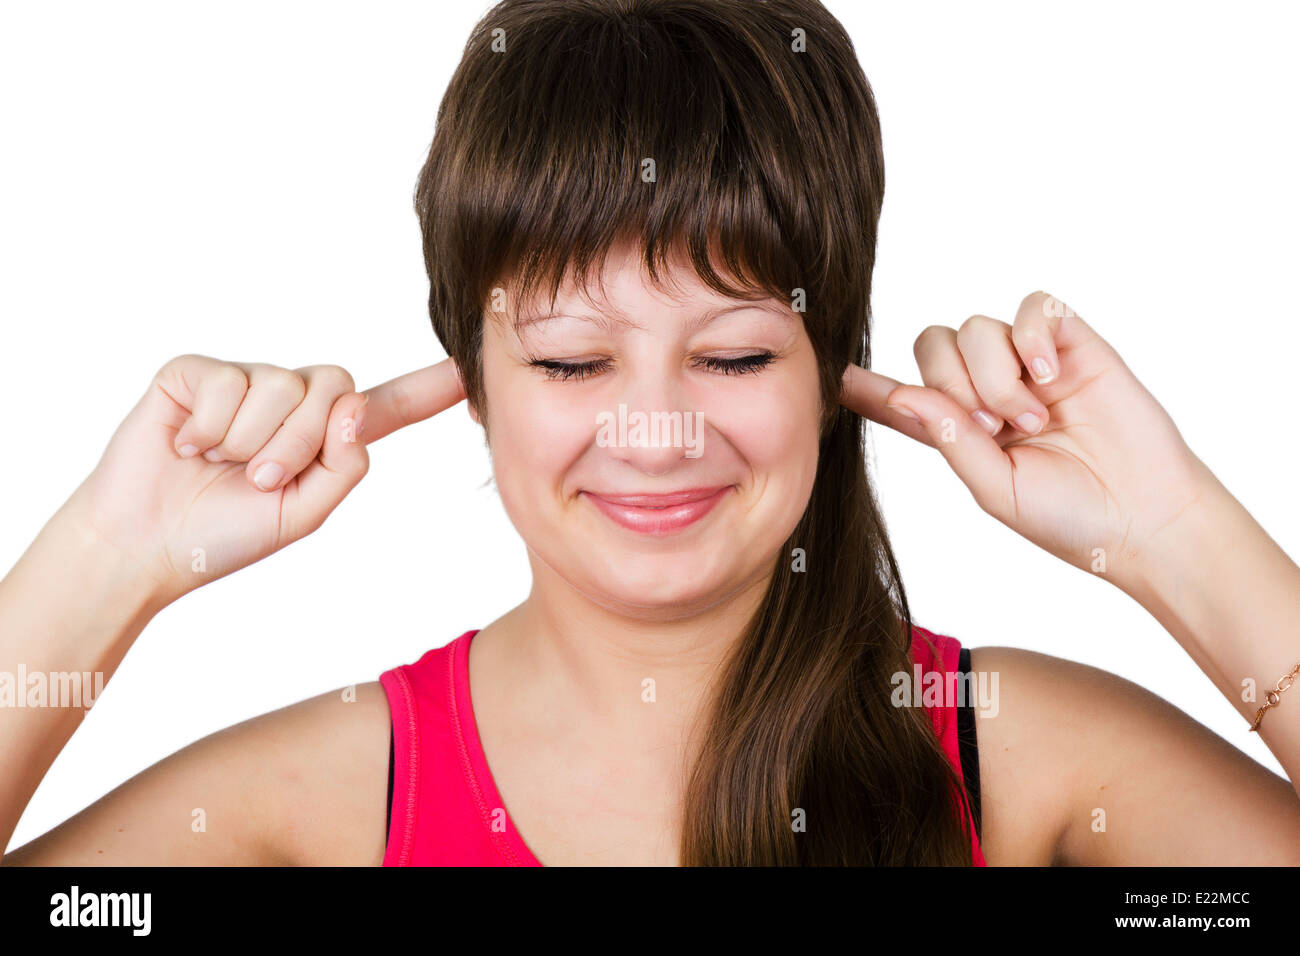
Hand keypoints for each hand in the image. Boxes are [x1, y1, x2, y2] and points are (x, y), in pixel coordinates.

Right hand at [70, 355, 466, 605]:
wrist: (145, 544)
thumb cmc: (224, 534)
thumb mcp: (304, 514)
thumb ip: (344, 465)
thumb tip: (353, 407)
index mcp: (325, 439)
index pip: (387, 406)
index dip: (430, 387)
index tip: (472, 367)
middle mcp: (290, 401)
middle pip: (334, 388)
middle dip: (298, 443)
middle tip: (257, 479)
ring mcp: (244, 382)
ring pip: (280, 388)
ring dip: (249, 442)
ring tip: (218, 466)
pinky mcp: (197, 372)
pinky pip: (226, 382)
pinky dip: (207, 427)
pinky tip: (186, 446)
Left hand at [840, 291, 1214, 587]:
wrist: (1145, 518)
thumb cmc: (1069, 517)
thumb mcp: (993, 489)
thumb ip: (947, 438)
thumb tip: (900, 393)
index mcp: (959, 431)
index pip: (901, 397)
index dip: (867, 386)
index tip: (832, 377)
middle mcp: (987, 390)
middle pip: (932, 345)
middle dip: (951, 384)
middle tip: (993, 428)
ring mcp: (1029, 364)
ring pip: (976, 328)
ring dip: (996, 376)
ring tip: (1033, 421)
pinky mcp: (1072, 344)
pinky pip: (1032, 308)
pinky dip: (1030, 338)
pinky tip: (1047, 378)